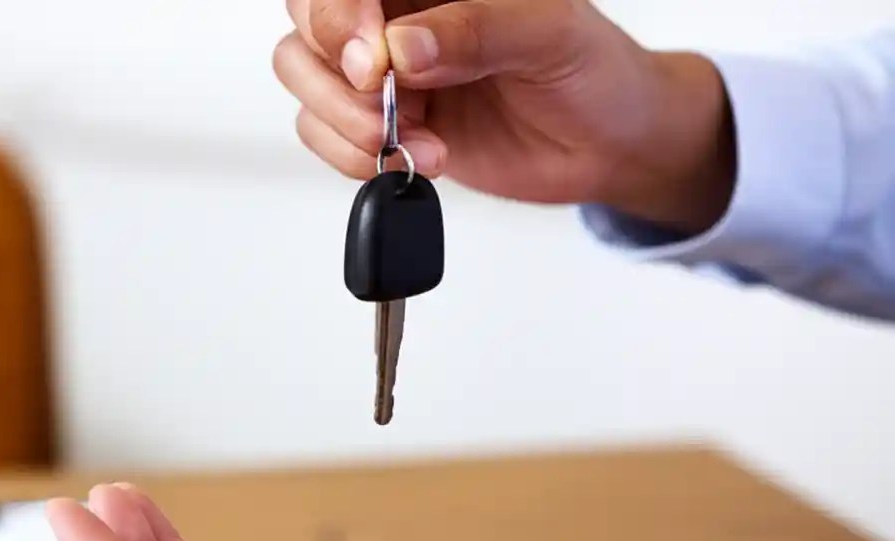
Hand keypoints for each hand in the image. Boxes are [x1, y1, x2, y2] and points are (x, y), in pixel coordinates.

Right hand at [276, 0, 736, 233]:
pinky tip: (414, 157)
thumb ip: (477, 30)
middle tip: (383, 103)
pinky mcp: (381, 124)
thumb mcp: (552, 35)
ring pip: (303, 76)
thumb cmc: (592, 71)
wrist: (607, 146)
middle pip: (307, 19)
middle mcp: (397, 14)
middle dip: (333, 69)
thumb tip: (402, 46)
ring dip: (343, 120)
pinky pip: (322, 133)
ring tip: (409, 140)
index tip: (372, 54)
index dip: (339, 12)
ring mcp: (383, 71)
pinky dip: (352, 155)